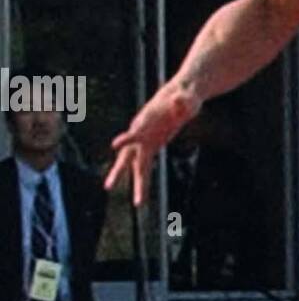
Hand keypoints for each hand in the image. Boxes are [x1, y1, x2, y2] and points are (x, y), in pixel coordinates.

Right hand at [105, 80, 202, 206]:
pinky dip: (143, 179)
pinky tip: (141, 194)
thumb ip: (183, 101)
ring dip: (135, 183)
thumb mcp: (187, 98)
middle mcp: (142, 133)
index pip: (135, 131)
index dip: (126, 138)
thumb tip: (180, 100)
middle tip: (108, 186)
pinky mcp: (153, 146)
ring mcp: (146, 141)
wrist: (180, 96)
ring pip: (135, 165)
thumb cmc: (185, 97)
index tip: (115, 145)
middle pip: (128, 155)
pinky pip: (145, 165)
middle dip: (119, 171)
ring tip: (137, 203)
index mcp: (148, 120)